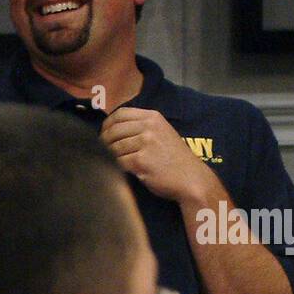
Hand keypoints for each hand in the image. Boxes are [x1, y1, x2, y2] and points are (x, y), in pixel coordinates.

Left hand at [100, 107, 214, 203]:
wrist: (191, 179)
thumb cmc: (176, 160)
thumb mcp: (163, 133)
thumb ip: (142, 128)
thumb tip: (113, 130)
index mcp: (152, 117)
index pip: (120, 114)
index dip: (108, 124)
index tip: (104, 133)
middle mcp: (149, 127)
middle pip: (114, 130)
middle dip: (104, 141)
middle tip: (102, 150)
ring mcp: (145, 143)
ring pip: (114, 147)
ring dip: (109, 156)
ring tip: (110, 161)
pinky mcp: (141, 160)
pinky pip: (119, 161)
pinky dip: (115, 166)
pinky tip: (118, 170)